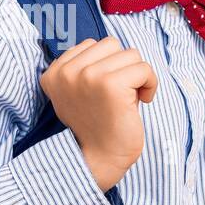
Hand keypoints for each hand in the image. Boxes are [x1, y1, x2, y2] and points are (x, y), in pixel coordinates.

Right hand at [40, 36, 157, 191]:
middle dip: (122, 67)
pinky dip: (150, 84)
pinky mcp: (110, 84)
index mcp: (54, 73)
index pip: (91, 45)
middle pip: (111, 44)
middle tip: (119, 95)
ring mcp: (88, 76)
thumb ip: (83, 68)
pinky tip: (142, 101)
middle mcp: (67, 73)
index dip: (107, 65)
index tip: (106, 91)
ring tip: (129, 98)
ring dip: (137, 75)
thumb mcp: (76, 92)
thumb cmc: (96, 126)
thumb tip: (110, 47)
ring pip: (130, 54)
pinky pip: (143, 68)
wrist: (100, 160)